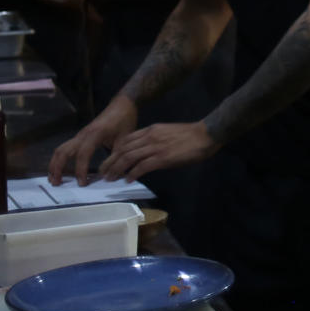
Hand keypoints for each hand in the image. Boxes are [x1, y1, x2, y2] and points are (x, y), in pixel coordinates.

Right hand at [48, 95, 138, 185]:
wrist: (123, 105)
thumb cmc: (125, 120)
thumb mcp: (125, 139)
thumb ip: (117, 157)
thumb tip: (111, 175)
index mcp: (95, 134)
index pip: (83, 154)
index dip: (81, 170)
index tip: (82, 183)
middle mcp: (83, 134)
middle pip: (63, 151)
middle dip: (58, 168)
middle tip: (57, 184)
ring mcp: (80, 135)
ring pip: (60, 149)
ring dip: (55, 164)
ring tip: (54, 179)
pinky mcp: (80, 137)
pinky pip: (64, 148)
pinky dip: (59, 159)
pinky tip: (60, 170)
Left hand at [96, 122, 220, 182]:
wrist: (206, 134)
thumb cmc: (190, 136)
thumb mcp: (167, 133)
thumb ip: (154, 140)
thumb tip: (144, 154)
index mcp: (150, 131)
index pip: (125, 141)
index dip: (114, 152)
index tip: (108, 162)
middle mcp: (149, 137)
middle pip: (122, 150)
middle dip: (110, 162)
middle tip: (103, 174)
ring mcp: (155, 147)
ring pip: (128, 158)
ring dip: (117, 169)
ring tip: (111, 178)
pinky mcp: (162, 158)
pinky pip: (142, 166)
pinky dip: (132, 173)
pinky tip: (128, 179)